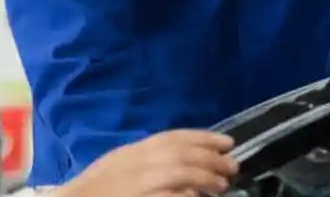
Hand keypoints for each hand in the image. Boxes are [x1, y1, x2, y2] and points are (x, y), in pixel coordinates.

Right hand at [57, 129, 239, 196]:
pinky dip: (184, 195)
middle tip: (233, 166)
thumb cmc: (97, 189)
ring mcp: (136, 183)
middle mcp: (135, 163)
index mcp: (132, 151)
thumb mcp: (120, 164)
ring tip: (222, 185)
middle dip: (210, 158)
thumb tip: (185, 158)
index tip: (227, 143)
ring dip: (204, 177)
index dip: (203, 138)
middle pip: (180, 154)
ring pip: (178, 173)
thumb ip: (148, 159)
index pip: (173, 137)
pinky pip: (167, 196)